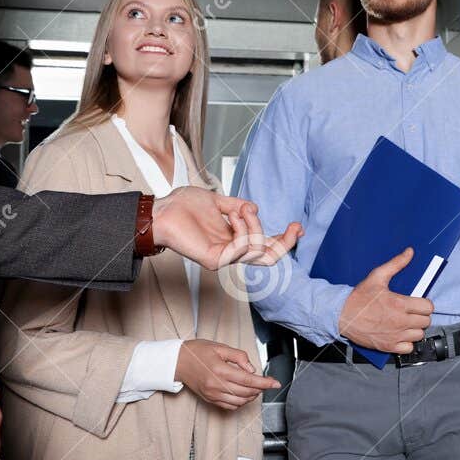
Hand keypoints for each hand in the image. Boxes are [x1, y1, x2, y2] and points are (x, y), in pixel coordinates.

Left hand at [151, 186, 302, 269]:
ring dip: (254, 225)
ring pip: (257, 249)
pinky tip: (230, 215)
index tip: (297, 226)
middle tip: (294, 227)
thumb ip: (236, 205)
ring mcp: (224, 257)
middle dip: (286, 243)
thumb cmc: (181, 206)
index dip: (284, 240)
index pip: (265, 246)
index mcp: (233, 239)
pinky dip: (242, 229)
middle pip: (269, 257)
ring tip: (238, 210)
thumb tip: (255, 208)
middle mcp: (231, 251)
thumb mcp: (217, 200)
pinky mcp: (214, 260)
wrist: (161, 210)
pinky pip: (242, 248)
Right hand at [175, 339, 278, 409]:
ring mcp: (213, 394)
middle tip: (266, 382)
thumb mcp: (220, 347)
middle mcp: (216, 385)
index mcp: (220, 370)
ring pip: (239, 402)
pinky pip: (229, 406)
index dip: (265, 383)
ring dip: (251, 396)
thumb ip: (239, 357)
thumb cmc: (198, 352)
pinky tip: (243, 394)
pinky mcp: (210, 399)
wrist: (178, 361)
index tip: (276, 383)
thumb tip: (252, 369)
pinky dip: (240, 402)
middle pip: (246, 393)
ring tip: (255, 387)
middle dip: (260, 389)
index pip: (249, 380)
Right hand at [337, 247, 432, 353]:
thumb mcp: (377, 277)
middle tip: (411, 312)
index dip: (424, 304)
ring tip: (406, 323)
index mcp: (399, 304)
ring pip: (419, 335)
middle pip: (425, 321)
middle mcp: (400, 321)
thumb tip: (409, 252)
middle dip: (420, 315)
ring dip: (415, 329)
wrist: (342, 316)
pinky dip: (406, 342)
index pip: (428, 307)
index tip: (418, 303)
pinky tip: (400, 334)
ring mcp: (395, 336)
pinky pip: (409, 348)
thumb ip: (396, 264)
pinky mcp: (389, 346)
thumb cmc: (359, 297)